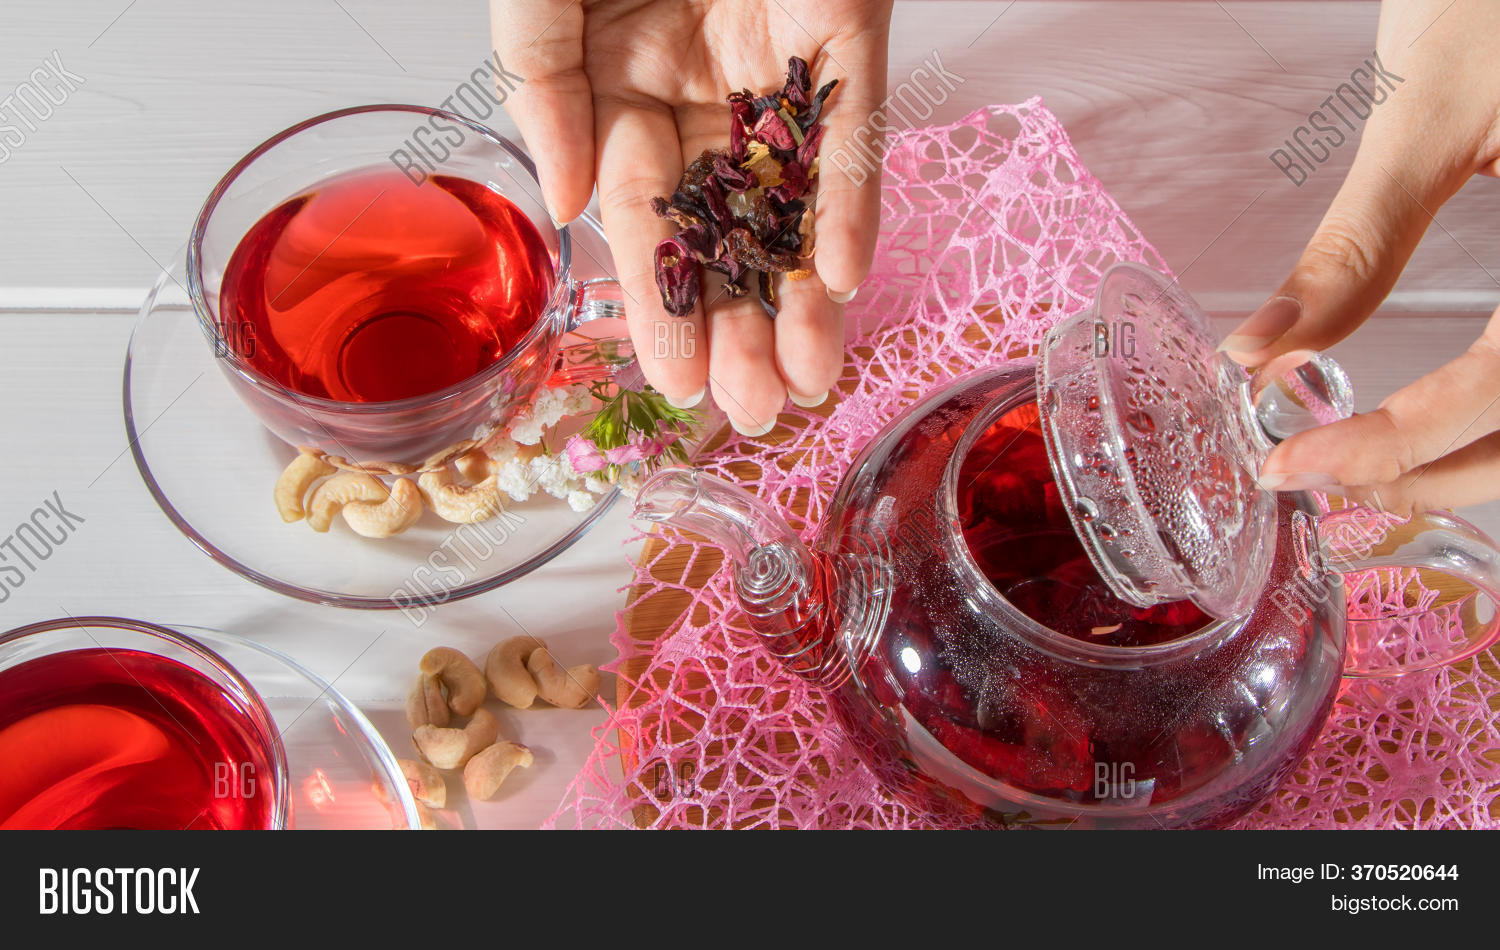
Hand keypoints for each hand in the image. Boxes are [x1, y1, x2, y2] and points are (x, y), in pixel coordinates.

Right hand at [492, 0, 892, 433]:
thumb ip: (539, 85)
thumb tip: (563, 203)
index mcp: (620, 93)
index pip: (643, 223)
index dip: (660, 306)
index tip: (677, 383)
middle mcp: (702, 99)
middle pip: (724, 235)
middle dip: (738, 327)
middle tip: (753, 409)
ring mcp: (777, 74)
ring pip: (792, 204)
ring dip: (800, 295)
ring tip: (807, 377)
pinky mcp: (843, 37)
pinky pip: (852, 133)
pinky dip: (848, 204)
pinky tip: (839, 276)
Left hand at [1220, 0, 1499, 513]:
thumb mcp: (1430, 114)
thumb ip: (1354, 244)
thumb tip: (1256, 354)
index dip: (1401, 442)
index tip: (1295, 464)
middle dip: (1432, 472)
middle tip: (1320, 475)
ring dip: (1471, 460)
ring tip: (1364, 463)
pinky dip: (1496, 417)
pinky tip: (1434, 425)